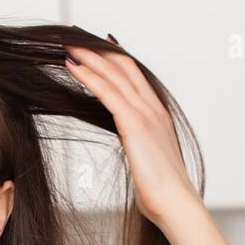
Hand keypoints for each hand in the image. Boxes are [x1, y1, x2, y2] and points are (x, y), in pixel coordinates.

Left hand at [64, 40, 198, 225]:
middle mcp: (153, 108)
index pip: (134, 77)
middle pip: (124, 68)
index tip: (97, 49)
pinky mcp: (134, 124)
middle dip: (99, 52)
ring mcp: (145, 114)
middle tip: (77, 41)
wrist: (175, 203)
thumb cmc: (162, 191)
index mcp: (158, 116)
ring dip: (90, 58)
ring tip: (68, 47)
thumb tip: (135, 150)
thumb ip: (141, 148)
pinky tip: (73, 67)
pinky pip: (107, 92)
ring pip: (114, 74)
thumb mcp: (149, 162)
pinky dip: (88, 76)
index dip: (115, 60)